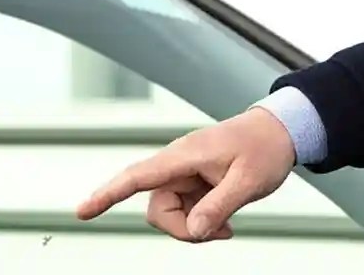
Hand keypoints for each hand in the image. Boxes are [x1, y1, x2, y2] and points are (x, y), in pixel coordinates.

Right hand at [76, 106, 297, 242]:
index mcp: (185, 155)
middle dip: (182, 230)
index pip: (138, 176)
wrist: (280, 132)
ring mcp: (184, 175)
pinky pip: (185, 213)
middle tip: (221, 232)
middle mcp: (178, 164)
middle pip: (157, 208)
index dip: (108, 194)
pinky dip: (201, 224)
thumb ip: (219, 205)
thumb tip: (193, 231)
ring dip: (194, 228)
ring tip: (227, 226)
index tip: (82, 211)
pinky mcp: (193, 184)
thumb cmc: (265, 148)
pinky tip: (226, 223)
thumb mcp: (248, 181)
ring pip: (170, 214)